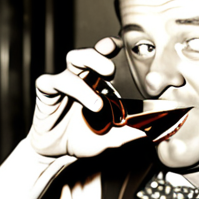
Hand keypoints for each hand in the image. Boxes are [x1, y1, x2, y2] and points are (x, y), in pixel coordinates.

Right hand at [29, 37, 143, 158]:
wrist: (59, 153)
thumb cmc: (84, 138)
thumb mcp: (113, 137)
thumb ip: (131, 131)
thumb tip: (153, 131)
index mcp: (96, 83)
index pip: (102, 57)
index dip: (109, 46)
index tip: (121, 45)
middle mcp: (80, 78)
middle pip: (87, 54)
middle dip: (99, 56)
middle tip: (110, 71)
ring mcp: (63, 82)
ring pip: (72, 60)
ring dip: (85, 77)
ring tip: (98, 102)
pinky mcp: (46, 92)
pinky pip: (50, 81)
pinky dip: (67, 88)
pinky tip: (80, 103)